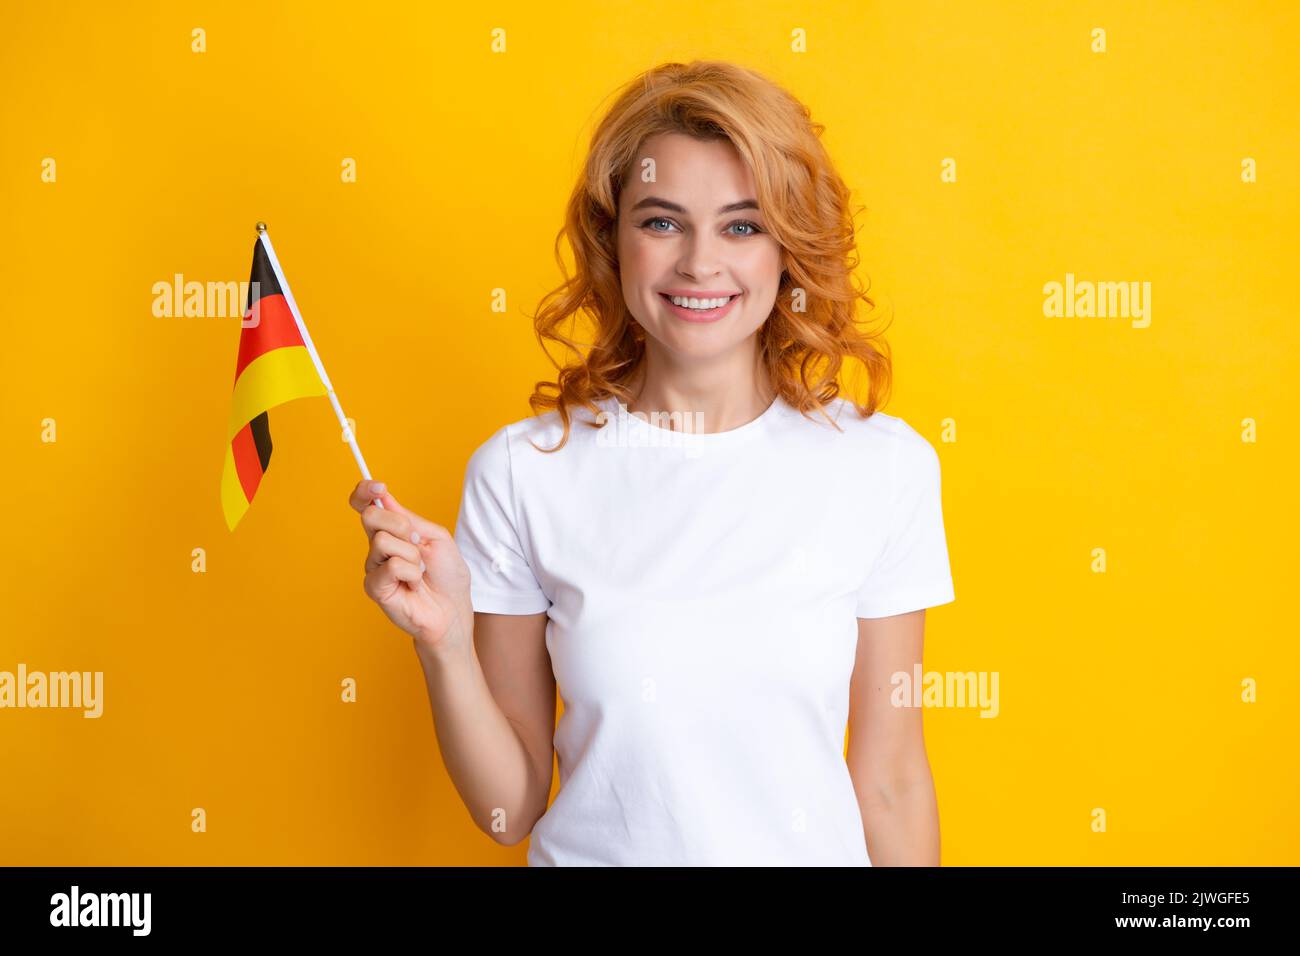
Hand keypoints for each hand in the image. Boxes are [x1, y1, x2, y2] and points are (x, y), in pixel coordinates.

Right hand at [348, 479, 472, 658]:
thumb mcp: (436, 537)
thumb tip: (383, 498)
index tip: (379, 487)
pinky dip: (411, 573)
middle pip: (370, 516)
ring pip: (382, 541)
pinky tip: (414, 585)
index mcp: (392, 530)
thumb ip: (409, 518)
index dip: (365, 491)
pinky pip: (390, 566)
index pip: (366, 505)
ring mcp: (373, 567)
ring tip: (420, 571)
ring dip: (411, 554)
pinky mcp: (374, 587)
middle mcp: (378, 546)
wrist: (453, 610)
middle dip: (399, 525)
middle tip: (417, 543)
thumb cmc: (447, 575)